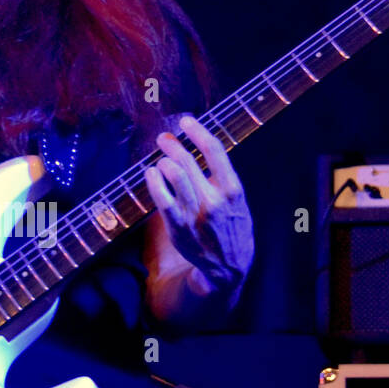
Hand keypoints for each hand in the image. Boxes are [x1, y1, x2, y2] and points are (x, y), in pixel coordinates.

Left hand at [144, 115, 253, 300]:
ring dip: (164, 161)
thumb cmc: (232, 228)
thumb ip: (222, 177)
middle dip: (172, 145)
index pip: (214, 150)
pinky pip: (163, 201)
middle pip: (188, 161)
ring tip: (160, 159)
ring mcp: (196, 214)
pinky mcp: (179, 228)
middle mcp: (215, 200)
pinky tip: (151, 174)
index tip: (185, 121)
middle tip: (163, 139)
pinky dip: (154, 183)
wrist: (229, 266)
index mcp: (233, 189)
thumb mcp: (238, 202)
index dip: (197, 131)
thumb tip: (199, 149)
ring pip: (175, 176)